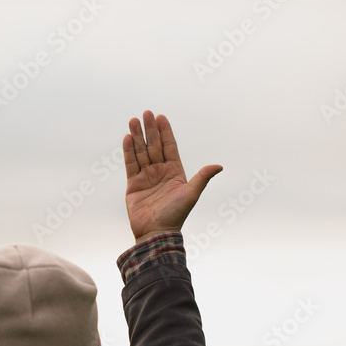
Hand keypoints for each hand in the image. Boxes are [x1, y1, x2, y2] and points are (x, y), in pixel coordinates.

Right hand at [123, 111, 221, 243]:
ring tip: (133, 121)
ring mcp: (146, 177)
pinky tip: (127, 138)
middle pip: (154, 145)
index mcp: (175, 172)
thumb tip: (219, 166)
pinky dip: (128, 151)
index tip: (161, 117)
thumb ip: (202, 178)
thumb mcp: (191, 195)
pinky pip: (131, 164)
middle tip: (146, 113)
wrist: (156, 233)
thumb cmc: (175, 216)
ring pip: (141, 152)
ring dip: (137, 136)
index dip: (165, 132)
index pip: (169, 146)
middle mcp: (160, 172)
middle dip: (150, 129)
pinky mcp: (133, 184)